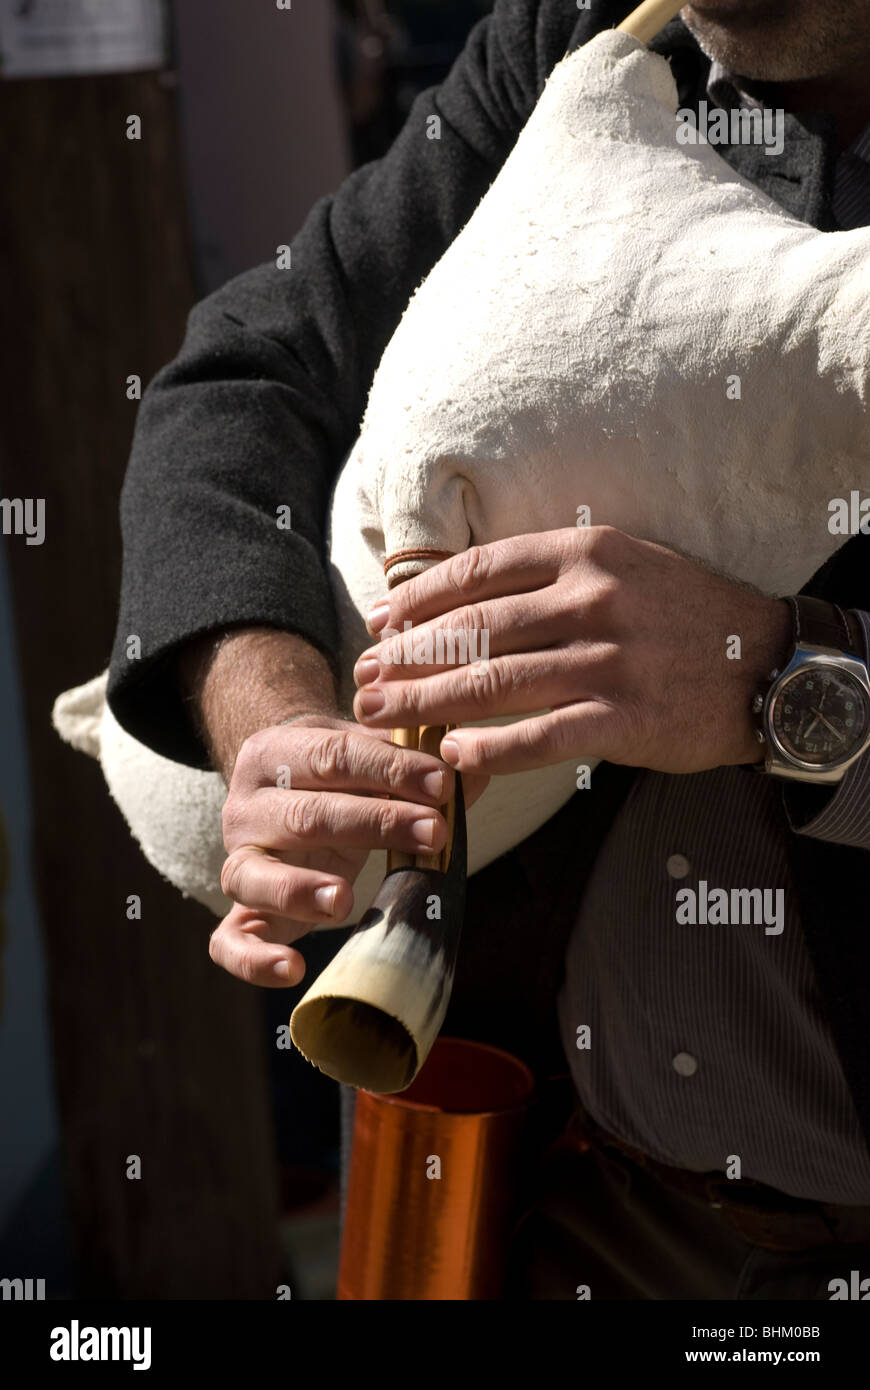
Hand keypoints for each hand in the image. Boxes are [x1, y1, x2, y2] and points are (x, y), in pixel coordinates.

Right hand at [209, 715, 486, 987]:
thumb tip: (476, 770)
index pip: (332, 756)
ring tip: (344, 899)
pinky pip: (228, 943)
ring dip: (300, 889)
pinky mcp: (239, 913)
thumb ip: (419, 763)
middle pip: (304, 815)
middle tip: (431, 831)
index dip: (389, 769)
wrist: (285, 792)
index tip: (441, 784)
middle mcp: (246, 805)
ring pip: (254, 876)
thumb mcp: (372, 757)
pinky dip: (254, 960)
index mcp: (274, 752)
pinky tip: (293, 969)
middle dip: (374, 823)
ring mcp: (237, 859)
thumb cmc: (341, 776)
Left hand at [352, 526, 792, 777]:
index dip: (420, 600)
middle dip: (407, 656)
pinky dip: (492, 747)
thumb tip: (466, 597)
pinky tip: (454, 754)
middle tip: (364, 678)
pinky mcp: (627, 718)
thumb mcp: (624, 565)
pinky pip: (542, 735)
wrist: (766, 665)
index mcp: (586, 552)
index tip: (381, 622)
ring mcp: (610, 660)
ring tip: (383, 715)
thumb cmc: (684, 615)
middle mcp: (593, 599)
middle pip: (474, 628)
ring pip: (495, 681)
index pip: (479, 570)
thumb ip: (552, 575)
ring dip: (427, 701)